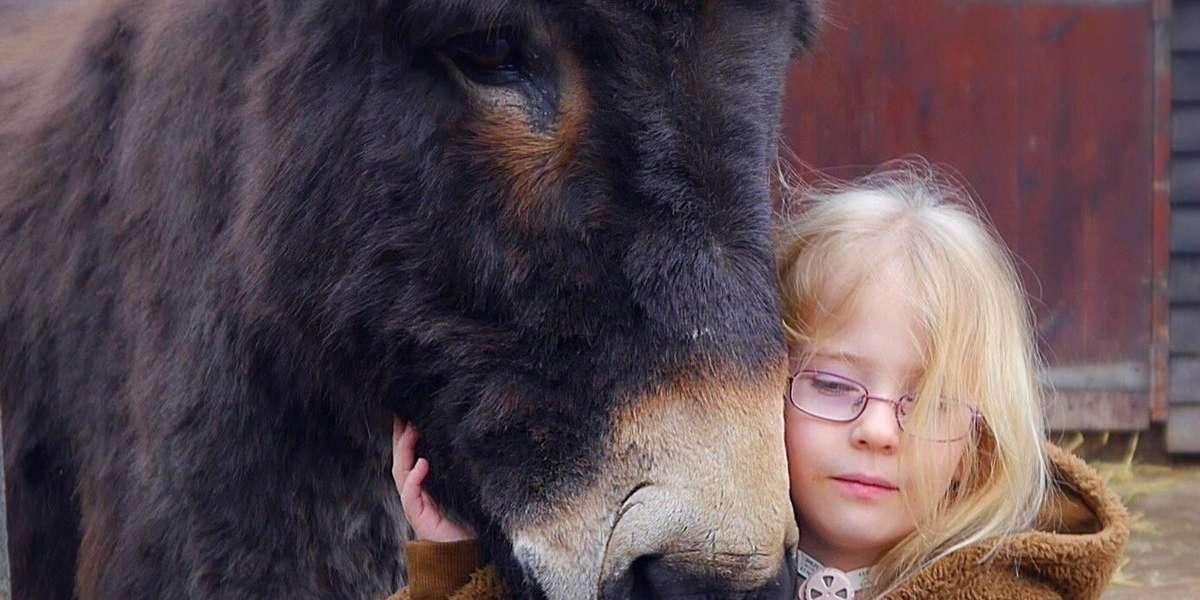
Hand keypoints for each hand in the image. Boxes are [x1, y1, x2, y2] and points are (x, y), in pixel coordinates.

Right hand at [392, 418, 474, 541]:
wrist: (466, 549)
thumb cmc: (467, 516)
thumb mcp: (463, 485)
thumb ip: (457, 467)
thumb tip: (463, 437)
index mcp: (423, 481)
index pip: (410, 453)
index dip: (406, 434)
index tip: (409, 412)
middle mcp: (414, 489)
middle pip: (400, 458)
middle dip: (400, 436)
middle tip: (403, 413)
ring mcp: (413, 502)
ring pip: (400, 471)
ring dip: (405, 450)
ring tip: (411, 430)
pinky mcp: (417, 515)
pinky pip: (409, 494)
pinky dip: (414, 478)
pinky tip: (421, 464)